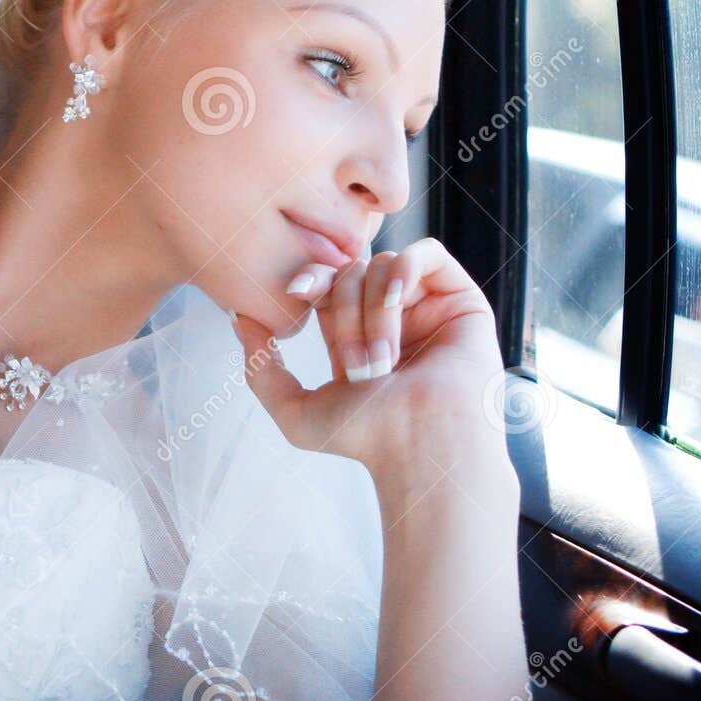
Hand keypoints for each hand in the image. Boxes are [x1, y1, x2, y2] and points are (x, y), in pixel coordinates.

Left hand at [232, 236, 509, 494]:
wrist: (421, 446)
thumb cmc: (366, 438)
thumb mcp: (296, 411)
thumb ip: (261, 370)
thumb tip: (239, 318)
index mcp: (355, 334)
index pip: (325, 284)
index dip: (309, 279)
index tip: (294, 292)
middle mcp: (390, 316)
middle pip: (350, 273)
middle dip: (343, 314)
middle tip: (356, 367)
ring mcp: (426, 306)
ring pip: (382, 267)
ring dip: (373, 312)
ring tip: (383, 362)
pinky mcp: (461, 299)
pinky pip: (426, 254)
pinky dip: (404, 270)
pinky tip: (398, 301)